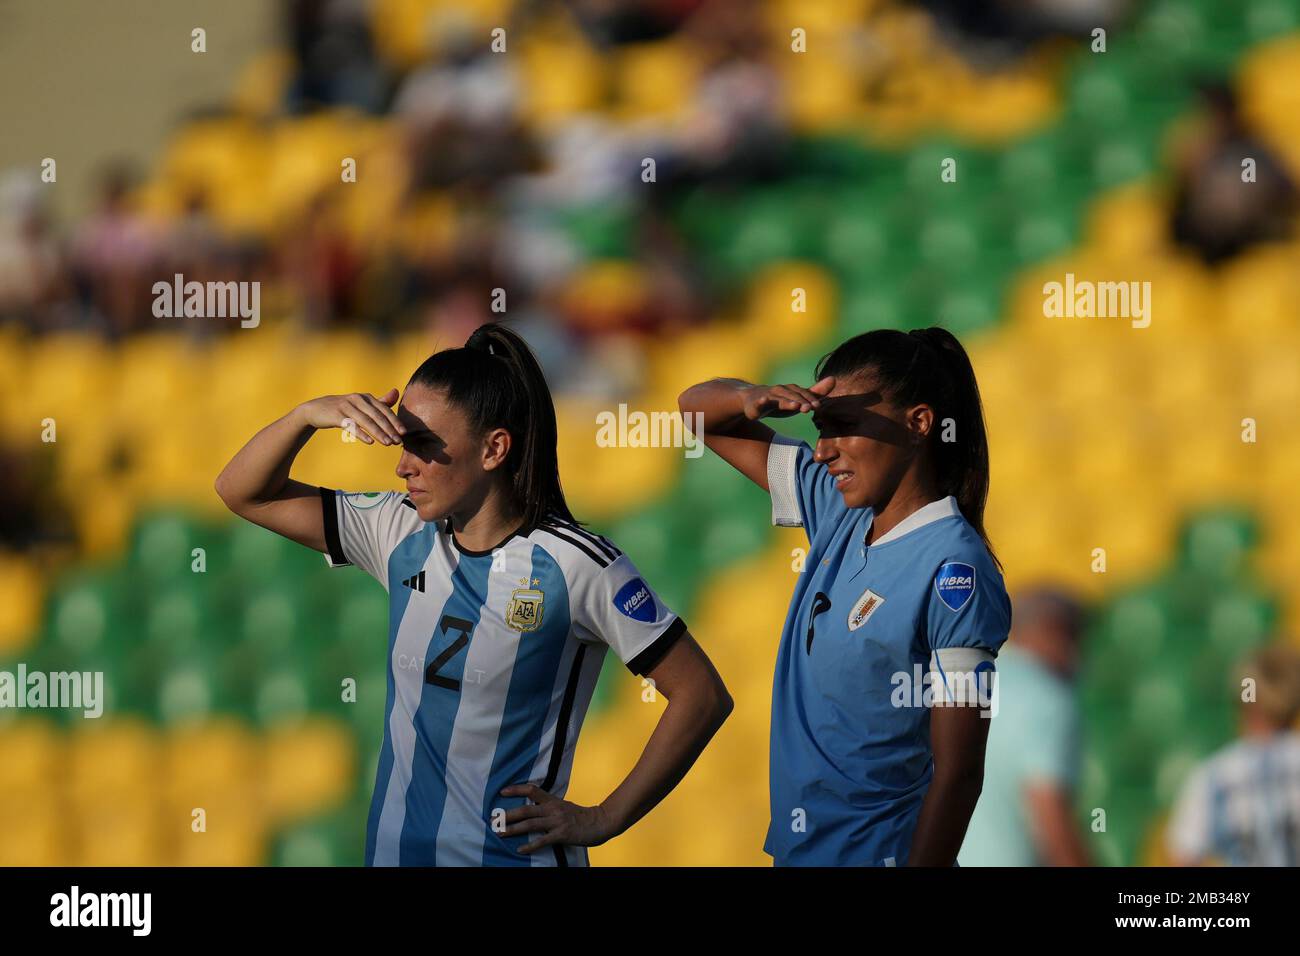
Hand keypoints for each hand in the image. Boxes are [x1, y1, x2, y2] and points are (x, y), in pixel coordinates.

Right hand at [298, 388, 404, 444]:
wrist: (316, 409)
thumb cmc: (344, 409)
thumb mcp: (362, 404)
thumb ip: (379, 401)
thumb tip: (396, 392)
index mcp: (366, 397)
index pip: (384, 410)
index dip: (395, 421)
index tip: (404, 433)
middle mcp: (357, 399)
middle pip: (377, 416)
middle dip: (389, 429)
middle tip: (398, 441)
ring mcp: (346, 406)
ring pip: (366, 421)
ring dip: (378, 433)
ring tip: (388, 443)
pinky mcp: (336, 415)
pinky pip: (351, 425)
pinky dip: (361, 433)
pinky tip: (370, 442)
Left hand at [499, 784, 615, 853]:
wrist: (600, 822)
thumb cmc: (581, 815)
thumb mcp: (564, 806)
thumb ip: (549, 806)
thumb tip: (534, 807)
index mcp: (553, 800)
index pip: (532, 790)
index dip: (516, 790)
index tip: (502, 792)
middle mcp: (553, 809)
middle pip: (526, 810)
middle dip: (507, 815)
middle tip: (493, 819)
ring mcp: (557, 822)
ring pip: (530, 825)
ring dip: (513, 829)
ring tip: (500, 833)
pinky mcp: (562, 835)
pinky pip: (542, 840)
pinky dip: (530, 846)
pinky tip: (520, 849)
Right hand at [741, 377, 834, 419]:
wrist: (751, 400)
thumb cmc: (778, 401)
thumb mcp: (798, 398)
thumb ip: (815, 392)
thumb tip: (834, 379)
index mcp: (791, 391)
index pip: (803, 394)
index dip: (810, 399)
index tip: (819, 407)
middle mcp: (780, 391)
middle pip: (792, 396)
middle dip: (801, 402)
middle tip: (809, 409)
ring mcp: (767, 396)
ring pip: (778, 399)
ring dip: (786, 402)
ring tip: (795, 406)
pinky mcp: (755, 404)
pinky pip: (758, 402)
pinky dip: (761, 401)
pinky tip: (763, 401)